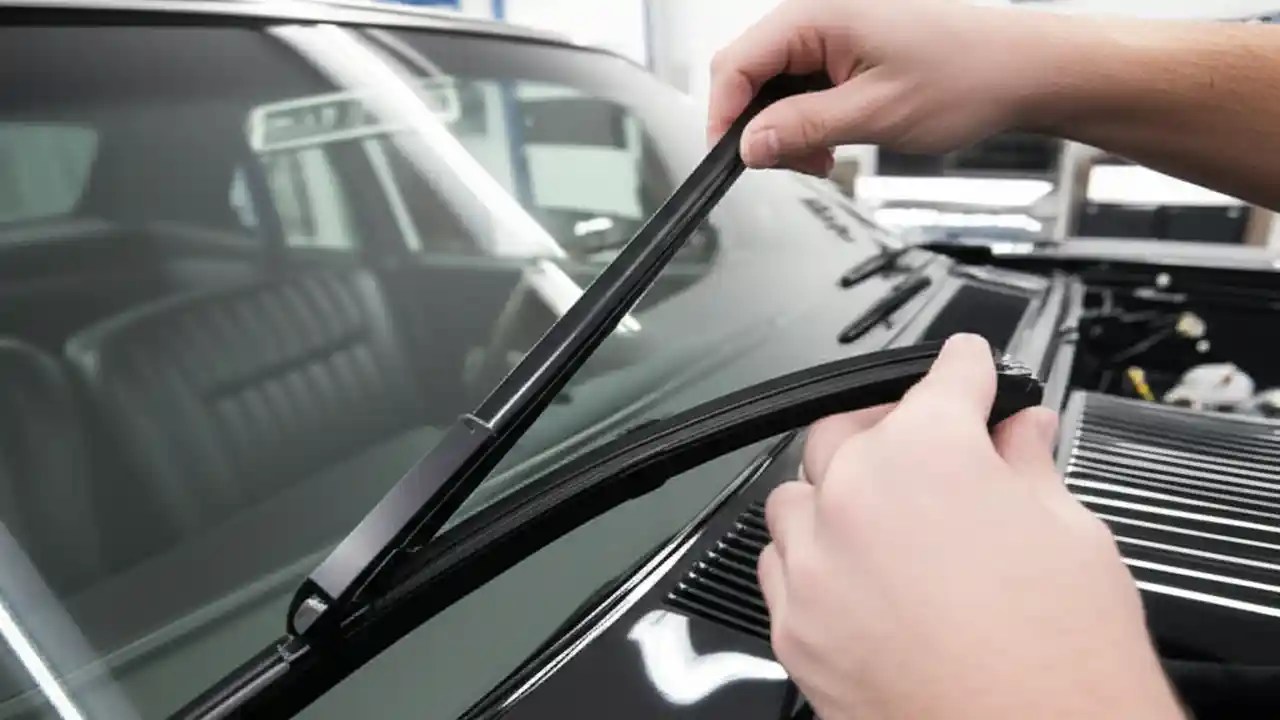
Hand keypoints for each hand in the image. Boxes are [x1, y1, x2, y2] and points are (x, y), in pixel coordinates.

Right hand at [707, 0, 1060, 173]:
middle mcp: (820, 15)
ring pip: (776, 85)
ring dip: (786, 129)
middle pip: (750, 74)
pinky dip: (807, 120)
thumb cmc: (967, 76)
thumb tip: (750, 144)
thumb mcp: (872, 114)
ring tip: (822, 157)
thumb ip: (801, 128)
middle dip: (758, 127)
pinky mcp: (848, 49)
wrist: (1023, 71)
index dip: (724, 117)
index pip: (736, 64)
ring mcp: (834, 31)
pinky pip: (804, 85)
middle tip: (788, 164)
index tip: (728, 159)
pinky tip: (831, 142)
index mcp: (818, 15)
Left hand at [759, 334, 1182, 719]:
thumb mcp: (1071, 536)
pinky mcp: (794, 627)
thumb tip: (1022, 433)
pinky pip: (780, 565)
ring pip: (801, 496)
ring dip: (841, 494)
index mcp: (926, 455)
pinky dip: (814, 556)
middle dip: (893, 428)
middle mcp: (853, 499)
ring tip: (894, 523)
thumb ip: (1029, 466)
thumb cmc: (1062, 665)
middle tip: (938, 452)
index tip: (971, 370)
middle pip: (852, 429)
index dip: (968, 369)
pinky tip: (859, 576)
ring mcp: (814, 565)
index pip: (945, 378)